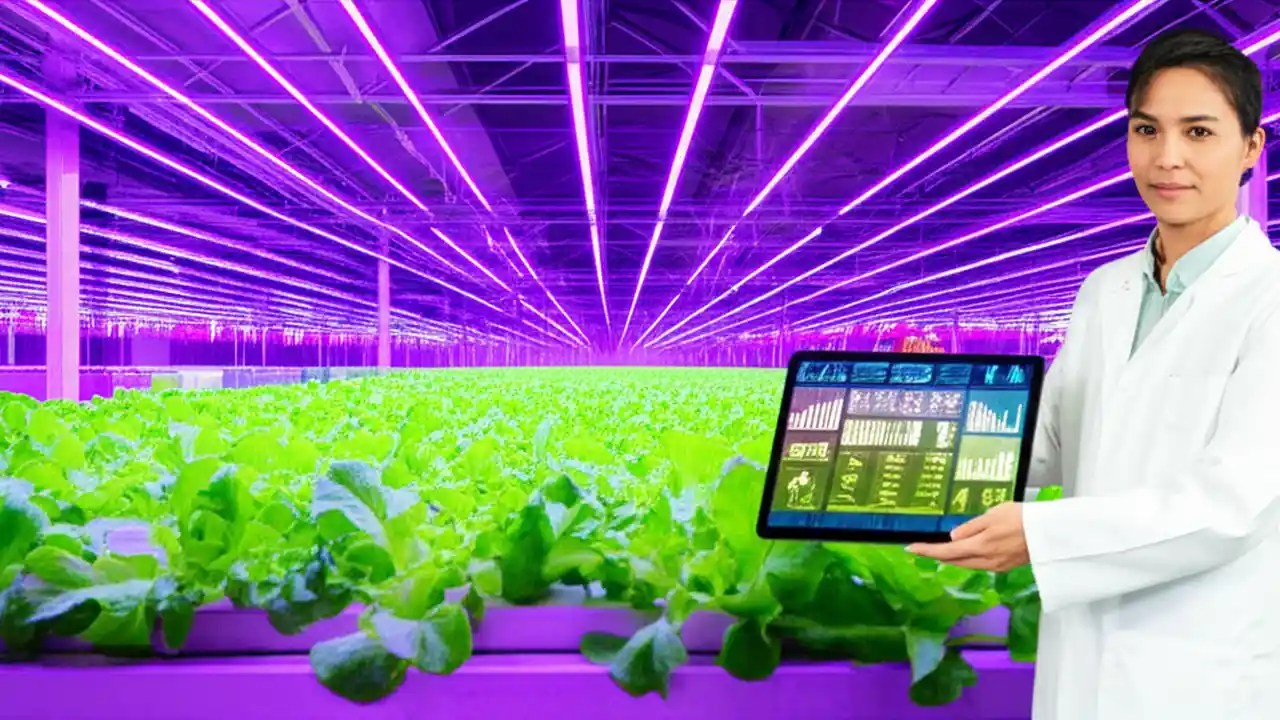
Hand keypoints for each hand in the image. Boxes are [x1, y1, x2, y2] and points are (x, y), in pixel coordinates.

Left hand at [906, 502, 1029, 571]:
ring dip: (950, 559)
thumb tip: (952, 537)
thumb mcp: (992, 515)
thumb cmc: (1022, 518)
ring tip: (937, 551)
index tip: (910, 549)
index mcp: (980, 546)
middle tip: (921, 549)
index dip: (927, 551)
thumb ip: (971, 527)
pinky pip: (979, 565)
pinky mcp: (1005, 566)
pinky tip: (963, 554)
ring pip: (966, 564)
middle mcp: (986, 560)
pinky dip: (966, 560)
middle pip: (954, 561)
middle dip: (936, 555)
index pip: (946, 551)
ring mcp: (996, 566)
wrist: (1049, 533)